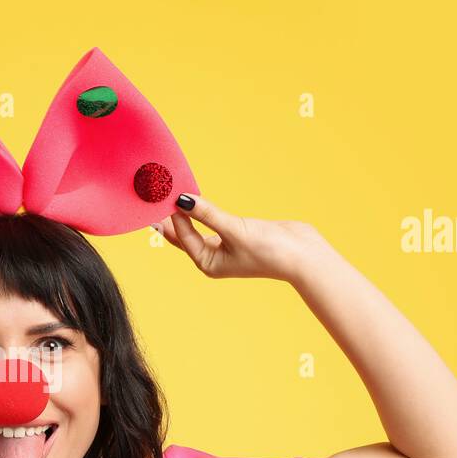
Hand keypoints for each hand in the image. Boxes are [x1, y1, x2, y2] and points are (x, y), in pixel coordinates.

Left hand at [157, 194, 329, 282]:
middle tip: (153, 198)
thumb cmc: (269, 250)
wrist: (303, 255)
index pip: (183, 236)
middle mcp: (212, 258)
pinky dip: (202, 211)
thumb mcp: (234, 230)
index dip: (172, 215)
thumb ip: (207, 214)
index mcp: (208, 263)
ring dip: (185, 213)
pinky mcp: (236, 235)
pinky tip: (192, 202)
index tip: (163, 194)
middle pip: (184, 235)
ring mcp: (224, 247)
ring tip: (167, 197)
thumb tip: (181, 200)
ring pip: (197, 227)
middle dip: (171, 217)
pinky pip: (212, 221)